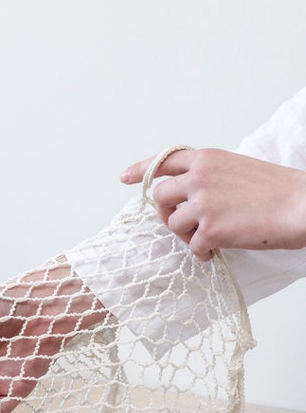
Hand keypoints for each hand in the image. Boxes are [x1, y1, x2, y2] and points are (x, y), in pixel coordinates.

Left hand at [120, 148, 305, 259]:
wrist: (301, 206)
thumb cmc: (277, 190)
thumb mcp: (237, 168)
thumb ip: (209, 175)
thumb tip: (189, 191)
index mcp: (206, 159)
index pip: (163, 161)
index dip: (141, 170)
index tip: (124, 178)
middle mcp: (198, 178)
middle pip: (160, 197)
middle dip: (168, 212)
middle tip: (186, 222)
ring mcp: (202, 204)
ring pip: (173, 223)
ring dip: (187, 233)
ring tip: (210, 235)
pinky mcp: (209, 230)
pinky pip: (191, 246)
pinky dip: (201, 253)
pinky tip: (215, 251)